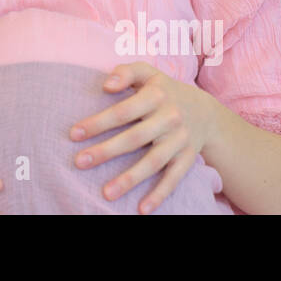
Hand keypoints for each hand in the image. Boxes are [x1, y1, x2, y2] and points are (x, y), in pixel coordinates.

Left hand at [69, 62, 217, 213]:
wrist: (206, 111)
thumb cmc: (163, 90)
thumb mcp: (147, 72)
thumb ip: (125, 72)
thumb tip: (105, 84)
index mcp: (156, 95)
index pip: (123, 110)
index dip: (99, 122)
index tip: (74, 134)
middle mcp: (170, 118)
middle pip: (135, 138)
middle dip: (106, 152)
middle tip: (80, 162)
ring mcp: (180, 140)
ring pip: (153, 162)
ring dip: (129, 179)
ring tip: (106, 194)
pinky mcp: (187, 158)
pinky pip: (173, 178)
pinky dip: (159, 195)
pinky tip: (141, 209)